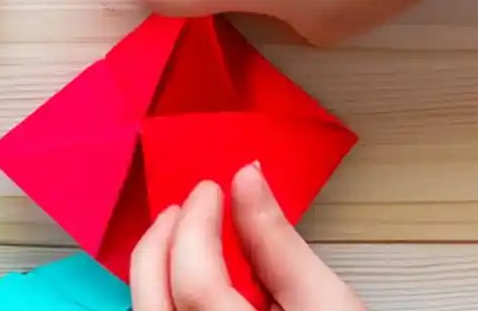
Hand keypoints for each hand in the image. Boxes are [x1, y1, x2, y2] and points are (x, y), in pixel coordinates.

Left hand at [130, 164, 364, 310]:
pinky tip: (183, 273)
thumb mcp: (327, 302)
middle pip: (151, 302)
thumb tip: (247, 179)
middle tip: (186, 206)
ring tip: (183, 233)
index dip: (196, 225)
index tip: (210, 189)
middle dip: (160, 243)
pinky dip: (163, 293)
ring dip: (155, 268)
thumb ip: (277, 242)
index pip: (195, 284)